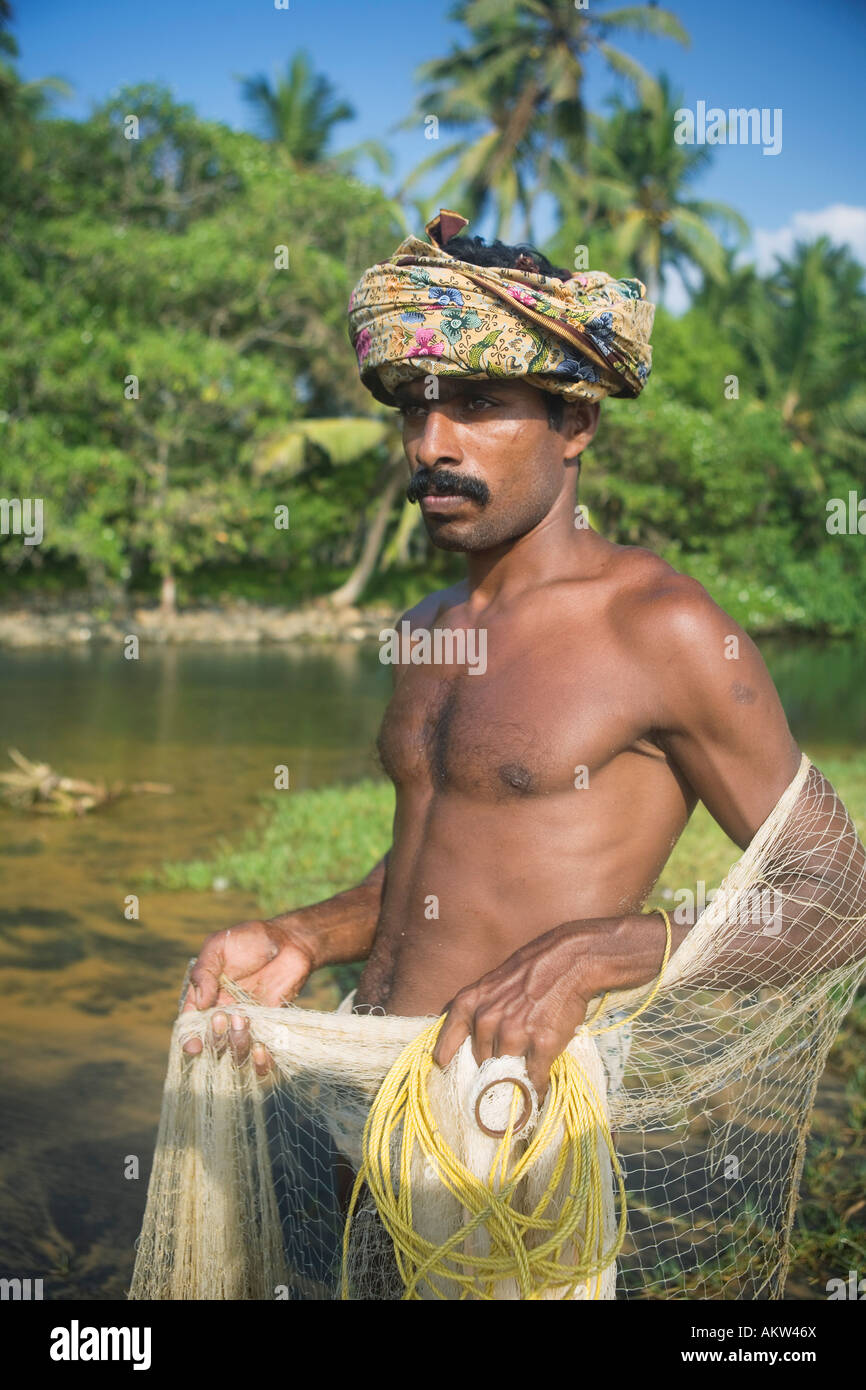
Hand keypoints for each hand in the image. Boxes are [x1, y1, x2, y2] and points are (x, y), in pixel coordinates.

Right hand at [181, 917, 315, 1075]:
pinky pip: (263, 1059)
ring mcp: (248, 1024)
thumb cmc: (251, 939)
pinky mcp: (270, 1029)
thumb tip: (198, 1004)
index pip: (191, 1025)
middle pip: (212, 1043)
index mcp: (205, 997)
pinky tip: (261, 1050)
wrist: (289, 941)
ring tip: (244, 1018)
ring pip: (236, 1053)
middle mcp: (224, 1015)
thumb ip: (204, 971)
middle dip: (215, 1036)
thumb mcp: (219, 946)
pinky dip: (260, 1063)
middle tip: (226, 1014)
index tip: (194, 1046)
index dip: (189, 1039)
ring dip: (236, 1044)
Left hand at [432, 927, 594, 1096]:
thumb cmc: (529, 972)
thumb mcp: (490, 984)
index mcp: (469, 1004)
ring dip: (515, 1078)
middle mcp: (487, 1020)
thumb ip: (476, 1012)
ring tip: (524, 1075)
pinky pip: (533, 1078)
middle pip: (481, 1061)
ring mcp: (514, 1033)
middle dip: (492, 1065)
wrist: (567, 960)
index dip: (447, 1060)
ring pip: (505, 1072)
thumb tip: (472, 1048)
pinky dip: (536, 1086)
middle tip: (507, 1062)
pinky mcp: (541, 1044)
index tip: (449, 1071)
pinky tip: (538, 1087)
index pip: (445, 1044)